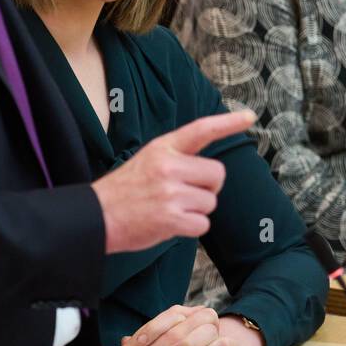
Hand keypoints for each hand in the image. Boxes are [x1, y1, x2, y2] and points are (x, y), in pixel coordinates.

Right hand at [92, 110, 254, 253]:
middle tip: (185, 194)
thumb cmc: (126, 190)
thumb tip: (211, 170)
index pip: (201, 129)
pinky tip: (170, 224)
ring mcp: (170, 193)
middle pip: (217, 175)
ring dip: (196, 210)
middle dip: (208, 188)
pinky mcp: (170, 219)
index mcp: (163, 148)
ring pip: (210, 202)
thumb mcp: (148, 160)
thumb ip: (177, 158)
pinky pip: (202, 224)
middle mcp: (168, 166)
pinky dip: (191, 228)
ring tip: (170, 209)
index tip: (250, 118)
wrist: (96, 217)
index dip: (228, 123)